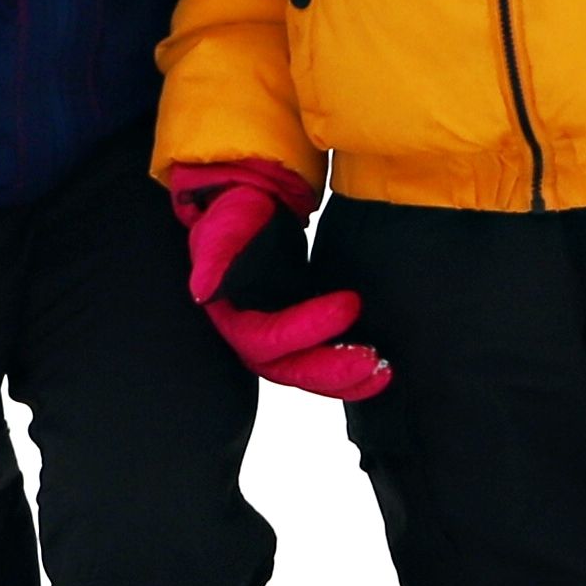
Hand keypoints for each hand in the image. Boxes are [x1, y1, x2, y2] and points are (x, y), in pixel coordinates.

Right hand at [172, 158, 387, 402]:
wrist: (256, 205)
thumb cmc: (237, 212)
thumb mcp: (224, 225)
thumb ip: (214, 254)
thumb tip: (203, 291)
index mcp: (232, 316)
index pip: (263, 339)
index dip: (304, 329)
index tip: (349, 303)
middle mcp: (253, 337)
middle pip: (288, 370)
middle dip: (331, 370)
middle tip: (372, 360)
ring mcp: (280, 340)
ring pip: (308, 375)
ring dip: (346, 380)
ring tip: (383, 371)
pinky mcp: (303, 336)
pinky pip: (324, 365)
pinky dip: (351, 374)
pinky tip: (381, 370)